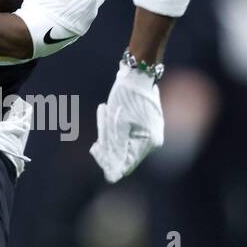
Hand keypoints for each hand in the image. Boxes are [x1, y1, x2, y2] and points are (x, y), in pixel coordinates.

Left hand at [90, 62, 164, 182]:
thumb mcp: (117, 125)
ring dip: (108, 130)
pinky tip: (107, 108)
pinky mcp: (143, 123)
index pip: (126, 164)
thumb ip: (115, 150)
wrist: (138, 70)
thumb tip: (112, 176)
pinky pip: (124, 131)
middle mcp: (152, 140)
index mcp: (149, 143)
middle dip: (107, 142)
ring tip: (106, 109)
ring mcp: (148, 131)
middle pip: (123, 152)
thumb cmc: (128, 96)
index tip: (94, 149)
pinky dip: (113, 124)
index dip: (108, 161)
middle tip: (101, 123)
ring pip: (121, 140)